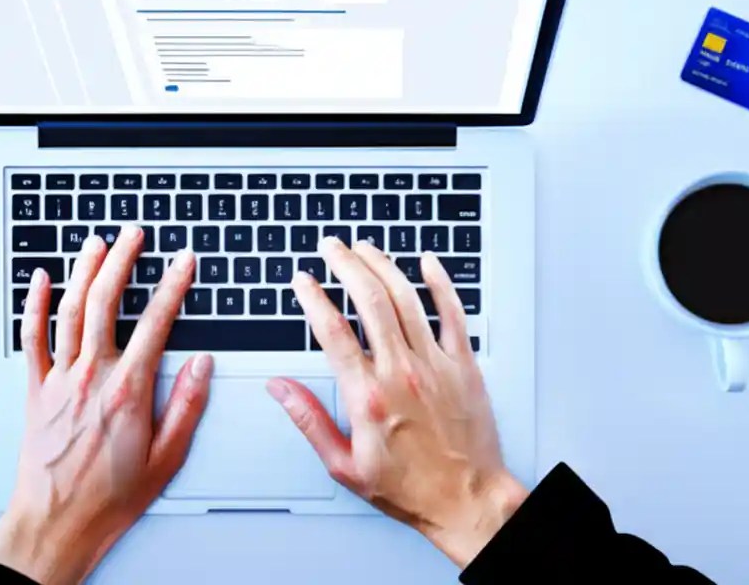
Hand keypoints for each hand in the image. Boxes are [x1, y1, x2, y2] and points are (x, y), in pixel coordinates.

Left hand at [0, 226, 211, 584]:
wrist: (57, 523)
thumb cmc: (110, 497)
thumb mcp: (166, 458)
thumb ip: (186, 406)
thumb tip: (201, 365)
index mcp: (128, 391)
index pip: (156, 323)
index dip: (173, 286)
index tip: (183, 263)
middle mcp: (91, 377)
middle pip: (107, 302)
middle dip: (123, 260)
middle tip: (135, 235)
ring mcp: (59, 380)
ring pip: (70, 310)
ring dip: (84, 271)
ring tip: (97, 243)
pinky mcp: (35, 390)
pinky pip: (31, 337)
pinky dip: (35, 304)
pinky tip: (42, 280)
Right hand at [270, 240, 526, 567]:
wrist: (468, 501)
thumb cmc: (410, 489)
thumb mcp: (344, 465)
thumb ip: (308, 420)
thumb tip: (280, 389)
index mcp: (368, 397)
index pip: (333, 331)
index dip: (313, 298)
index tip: (302, 281)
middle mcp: (401, 373)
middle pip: (370, 300)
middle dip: (346, 265)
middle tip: (331, 248)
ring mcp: (435, 365)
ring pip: (406, 298)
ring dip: (382, 265)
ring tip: (365, 248)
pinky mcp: (464, 366)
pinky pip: (453, 313)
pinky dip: (440, 283)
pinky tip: (428, 263)